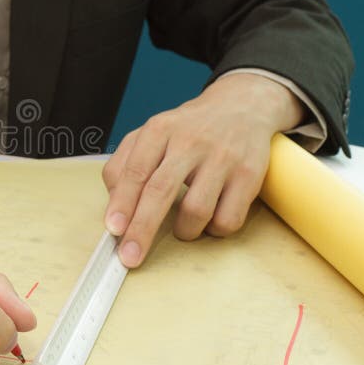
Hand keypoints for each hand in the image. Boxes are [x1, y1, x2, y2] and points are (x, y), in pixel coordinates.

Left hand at [102, 73, 305, 267]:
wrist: (241, 107)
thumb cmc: (187, 130)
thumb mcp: (149, 135)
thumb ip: (123, 165)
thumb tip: (114, 204)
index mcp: (159, 130)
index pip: (135, 171)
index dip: (122, 203)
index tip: (114, 229)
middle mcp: (190, 141)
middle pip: (160, 191)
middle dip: (142, 229)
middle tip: (131, 257)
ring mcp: (222, 157)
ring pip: (196, 209)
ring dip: (185, 231)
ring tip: (183, 229)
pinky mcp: (250, 174)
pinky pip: (229, 218)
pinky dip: (215, 230)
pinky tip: (209, 221)